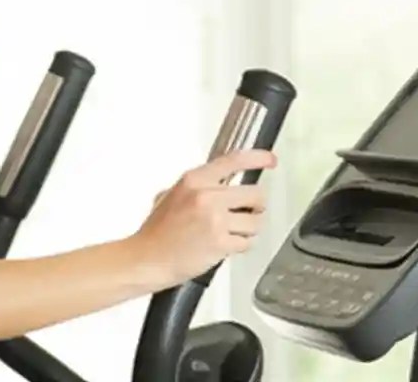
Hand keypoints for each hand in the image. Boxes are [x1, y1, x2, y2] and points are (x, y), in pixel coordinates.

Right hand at [131, 148, 276, 288]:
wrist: (147, 259)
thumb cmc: (156, 232)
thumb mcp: (170, 195)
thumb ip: (195, 187)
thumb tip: (218, 183)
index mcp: (194, 180)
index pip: (234, 161)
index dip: (258, 158)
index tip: (270, 160)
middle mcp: (207, 196)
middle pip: (255, 194)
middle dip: (257, 206)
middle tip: (250, 212)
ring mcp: (215, 220)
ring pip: (256, 221)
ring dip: (249, 228)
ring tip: (233, 233)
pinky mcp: (221, 243)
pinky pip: (247, 242)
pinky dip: (241, 245)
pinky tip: (227, 245)